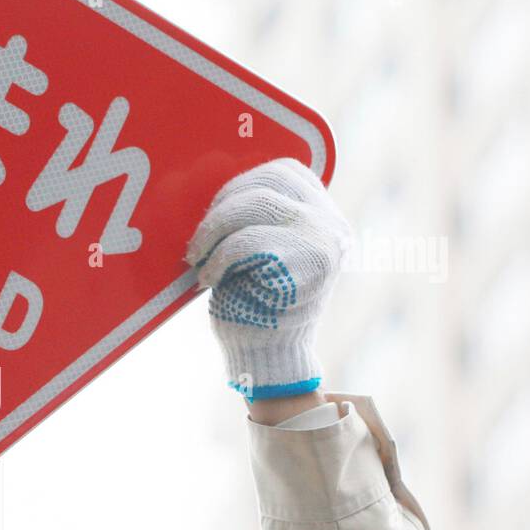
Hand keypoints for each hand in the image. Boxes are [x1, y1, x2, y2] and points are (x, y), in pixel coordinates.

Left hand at [185, 158, 350, 401]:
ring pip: (254, 204)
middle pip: (267, 180)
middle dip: (221, 205)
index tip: (215, 212)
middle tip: (199, 239)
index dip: (240, 183)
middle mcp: (330, 223)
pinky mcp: (307, 262)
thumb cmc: (253, 305)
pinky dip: (218, 259)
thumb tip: (202, 177)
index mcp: (323, 215)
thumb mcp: (256, 252)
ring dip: (214, 230)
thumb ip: (251, 217)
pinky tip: (211, 279)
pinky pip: (247, 241)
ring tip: (200, 259)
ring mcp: (323, 240)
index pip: (284, 171)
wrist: (268, 359)